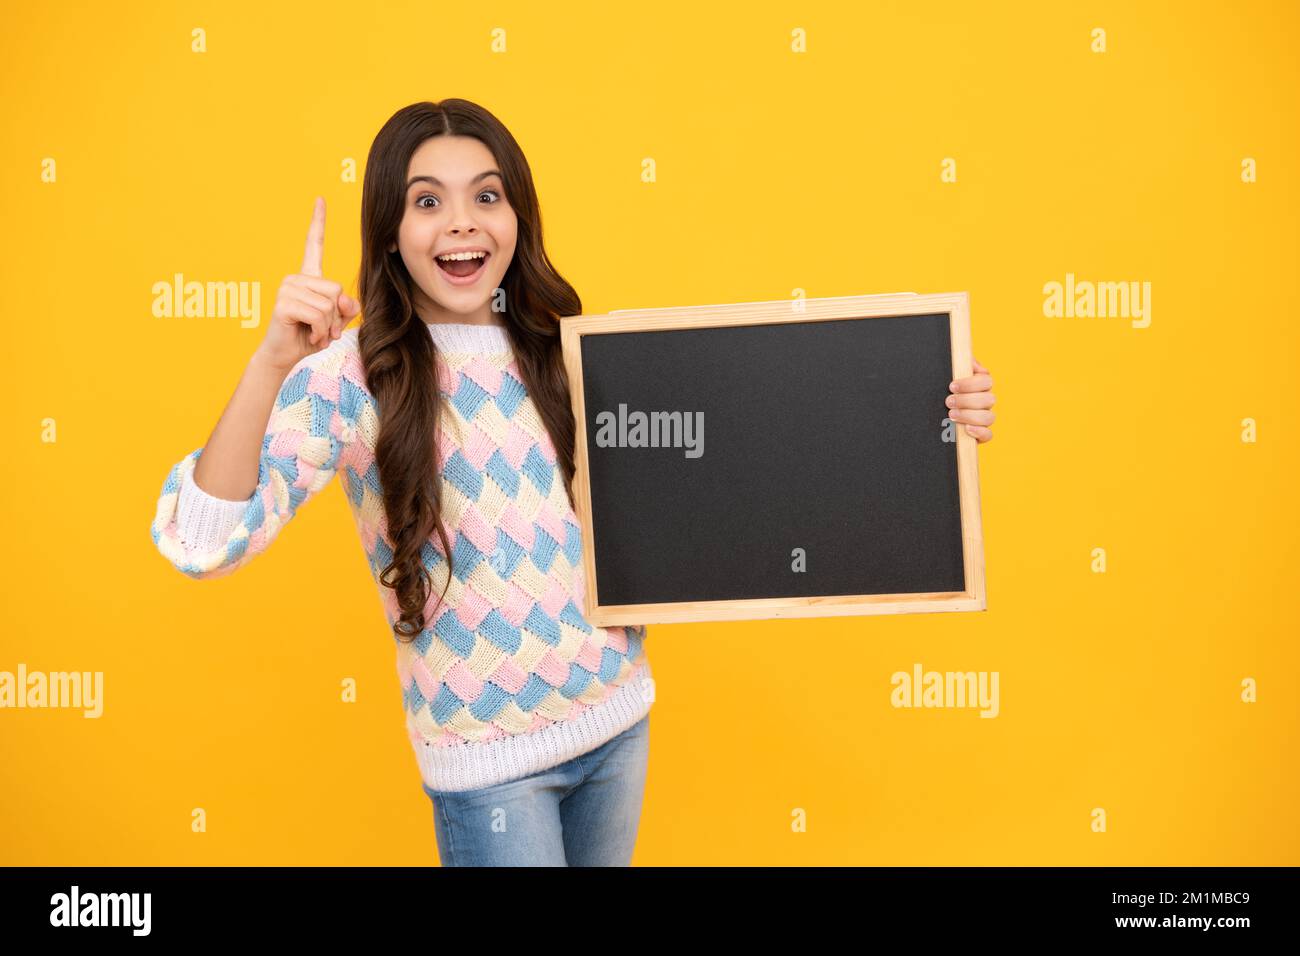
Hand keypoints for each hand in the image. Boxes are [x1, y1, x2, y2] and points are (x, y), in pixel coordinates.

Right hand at [253, 196, 360, 372]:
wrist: (284, 355)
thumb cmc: (310, 336)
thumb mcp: (337, 321)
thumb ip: (347, 307)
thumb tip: (344, 300)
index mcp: (309, 277)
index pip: (313, 244)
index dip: (317, 222)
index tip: (320, 199)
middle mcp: (296, 278)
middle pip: (336, 289)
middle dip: (337, 315)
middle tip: (323, 328)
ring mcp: (287, 288)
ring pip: (329, 305)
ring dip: (328, 327)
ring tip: (315, 333)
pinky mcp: (283, 303)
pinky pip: (318, 316)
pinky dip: (321, 332)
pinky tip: (309, 336)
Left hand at [946, 357, 994, 442]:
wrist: (926, 415)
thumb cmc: (940, 391)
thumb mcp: (945, 375)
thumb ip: (958, 364)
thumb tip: (970, 363)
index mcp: (980, 385)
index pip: (986, 381)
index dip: (971, 384)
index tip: (952, 386)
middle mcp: (985, 401)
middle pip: (989, 399)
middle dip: (966, 400)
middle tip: (948, 402)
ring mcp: (983, 418)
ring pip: (989, 417)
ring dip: (969, 416)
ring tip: (951, 415)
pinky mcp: (979, 434)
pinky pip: (988, 435)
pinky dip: (979, 432)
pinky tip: (966, 429)